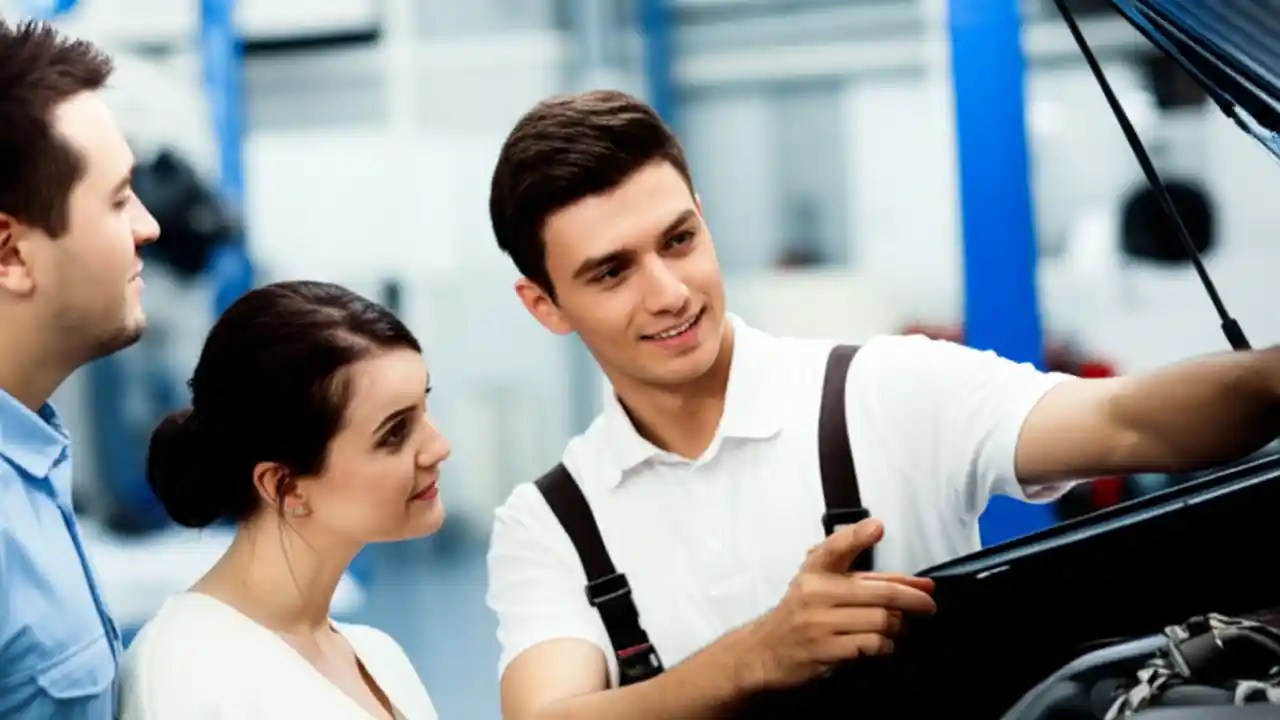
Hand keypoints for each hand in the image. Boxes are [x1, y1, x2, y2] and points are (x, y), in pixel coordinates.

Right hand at [735, 518, 936, 690]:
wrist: (765, 651)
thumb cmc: (803, 614)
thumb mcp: (823, 586)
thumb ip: (867, 580)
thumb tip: (919, 585)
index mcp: (815, 569)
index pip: (835, 547)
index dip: (857, 536)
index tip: (877, 527)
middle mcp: (815, 592)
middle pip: (878, 592)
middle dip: (912, 598)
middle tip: (928, 604)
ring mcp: (819, 622)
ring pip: (880, 620)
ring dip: (897, 627)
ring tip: (897, 628)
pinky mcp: (825, 650)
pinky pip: (871, 644)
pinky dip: (884, 646)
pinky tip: (881, 645)